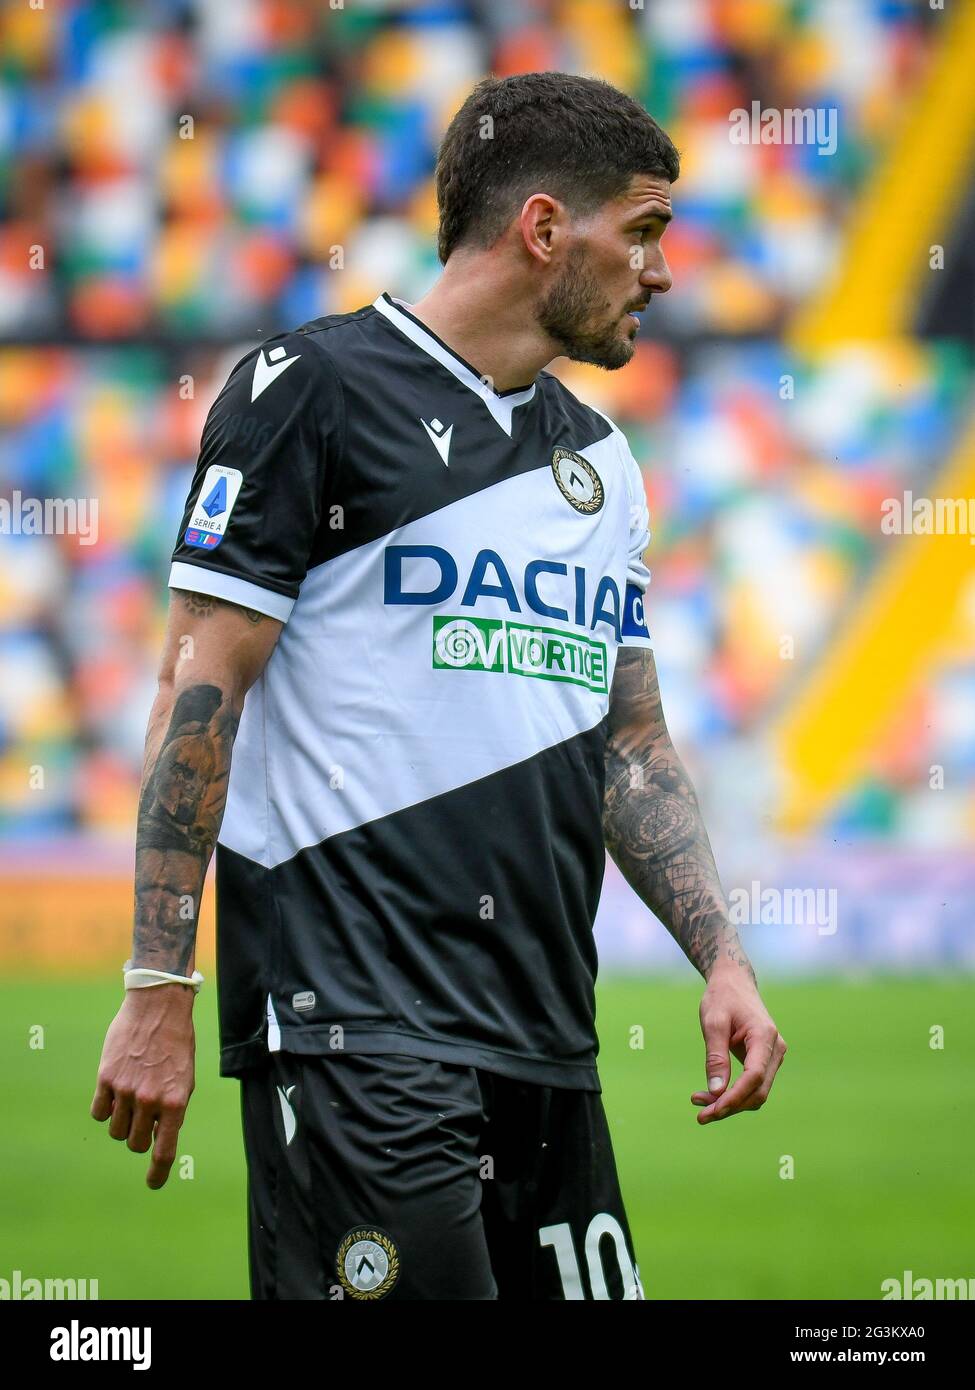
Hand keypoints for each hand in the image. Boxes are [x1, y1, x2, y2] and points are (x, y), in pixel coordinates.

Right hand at [90, 984, 195, 1187]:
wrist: (158, 1007)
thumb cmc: (176, 1044)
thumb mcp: (184, 1079)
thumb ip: (172, 1110)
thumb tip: (156, 1137)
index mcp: (175, 1102)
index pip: (164, 1150)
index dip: (158, 1173)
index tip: (153, 1184)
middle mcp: (150, 1100)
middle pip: (134, 1143)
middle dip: (138, 1137)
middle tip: (143, 1118)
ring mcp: (126, 1090)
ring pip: (115, 1131)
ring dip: (122, 1123)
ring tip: (131, 1099)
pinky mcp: (106, 1079)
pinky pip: (98, 1112)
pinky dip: (105, 1109)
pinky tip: (114, 1092)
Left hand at [691, 959, 785, 1123]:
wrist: (734, 982)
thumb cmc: (722, 998)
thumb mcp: (713, 1022)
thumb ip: (715, 1056)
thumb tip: (716, 1091)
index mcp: (764, 1036)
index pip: (754, 1077)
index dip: (735, 1097)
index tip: (712, 1110)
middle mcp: (775, 1049)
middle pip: (757, 1091)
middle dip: (730, 1106)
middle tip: (700, 1115)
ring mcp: (773, 1056)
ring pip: (756, 1092)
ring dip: (731, 1104)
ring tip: (699, 1105)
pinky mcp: (765, 1061)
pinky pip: (753, 1085)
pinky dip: (734, 1094)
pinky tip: (710, 1096)